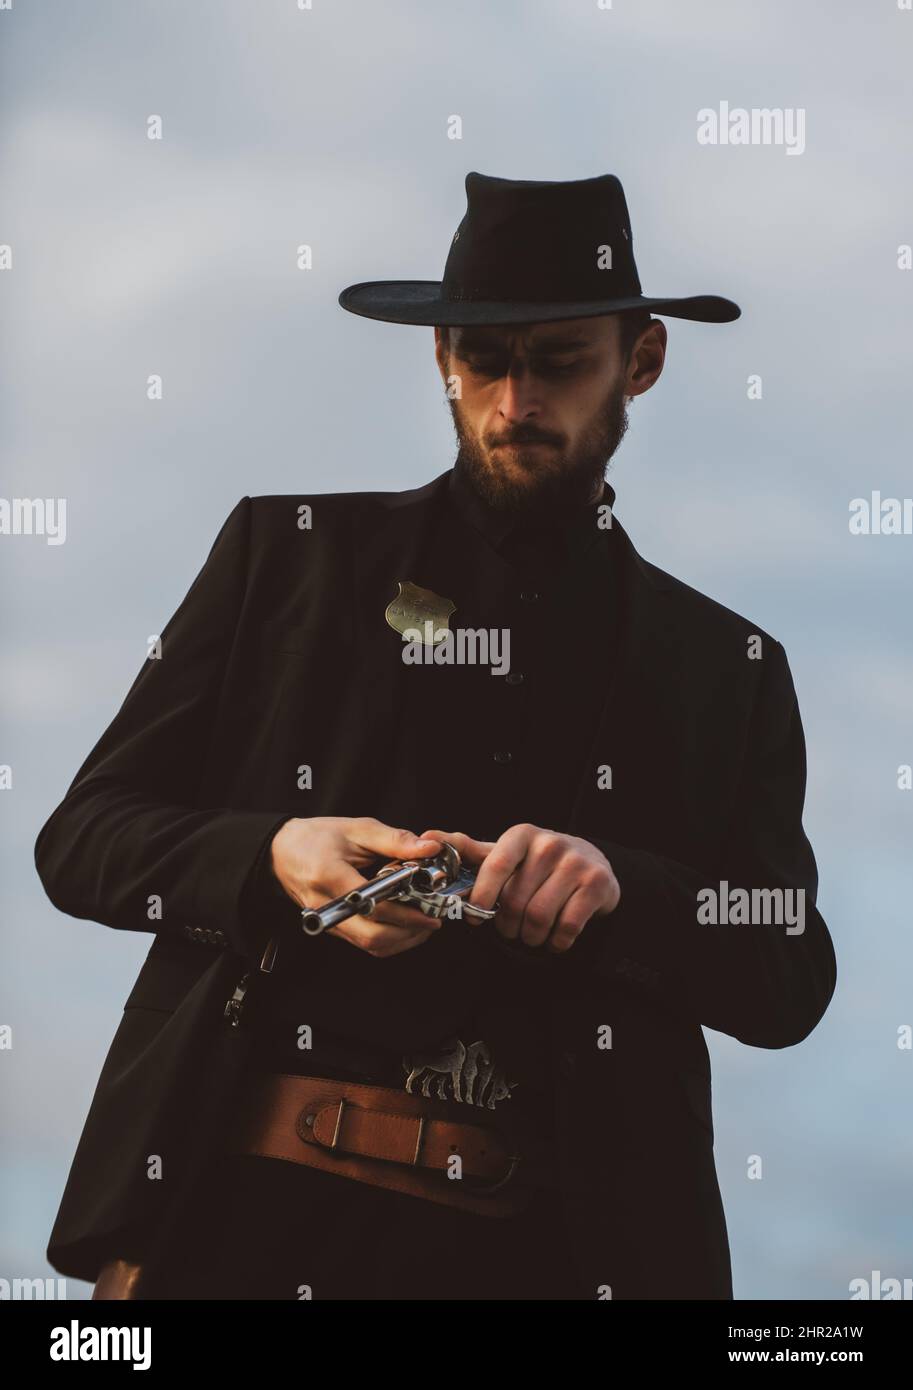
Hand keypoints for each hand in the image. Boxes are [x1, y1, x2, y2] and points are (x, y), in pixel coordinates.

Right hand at [269, 816, 442, 956]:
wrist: (282, 851)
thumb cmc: (317, 836)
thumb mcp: (358, 828)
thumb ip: (395, 840)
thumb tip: (430, 848)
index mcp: (331, 876)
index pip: (374, 905)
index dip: (408, 912)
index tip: (431, 909)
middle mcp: (327, 905)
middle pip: (372, 936)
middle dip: (409, 933)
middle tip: (433, 920)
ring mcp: (327, 921)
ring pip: (370, 945)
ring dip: (402, 940)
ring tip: (423, 923)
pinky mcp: (331, 927)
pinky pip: (363, 943)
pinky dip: (388, 940)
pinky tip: (404, 925)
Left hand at [419, 823, 619, 952]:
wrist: (591, 862)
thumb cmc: (539, 862)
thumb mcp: (506, 852)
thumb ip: (469, 850)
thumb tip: (428, 838)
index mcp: (522, 835)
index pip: (495, 866)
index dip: (482, 896)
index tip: (475, 917)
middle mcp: (550, 844)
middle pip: (516, 900)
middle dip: (507, 926)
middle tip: (509, 931)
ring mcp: (576, 863)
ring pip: (539, 916)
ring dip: (530, 937)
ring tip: (530, 936)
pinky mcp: (597, 884)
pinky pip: (567, 926)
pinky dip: (556, 942)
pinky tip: (554, 940)